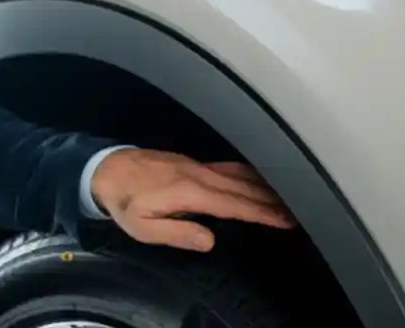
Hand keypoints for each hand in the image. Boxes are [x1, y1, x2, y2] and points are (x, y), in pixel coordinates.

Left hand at [90, 148, 296, 251]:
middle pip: (242, 188)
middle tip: (297, 212)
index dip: (261, 212)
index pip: (233, 205)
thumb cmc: (124, 202)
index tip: (284, 220)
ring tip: (286, 196)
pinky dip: (247, 173)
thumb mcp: (142, 227)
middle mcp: (198, 176)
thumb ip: (177, 233)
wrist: (106, 169)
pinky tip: (256, 177)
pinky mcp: (192, 163)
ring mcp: (196, 166)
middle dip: (271, 200)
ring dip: (262, 185)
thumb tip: (210, 240)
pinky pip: (226, 167)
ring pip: (237, 174)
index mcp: (189, 193)